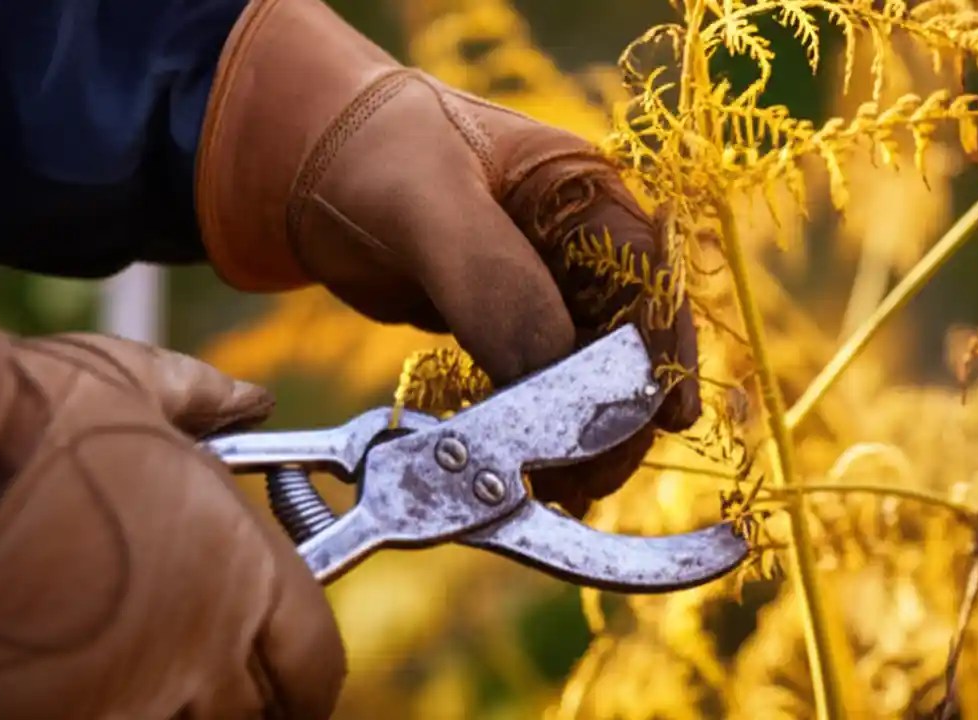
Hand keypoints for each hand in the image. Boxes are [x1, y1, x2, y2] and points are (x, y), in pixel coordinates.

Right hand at [0, 318, 343, 718]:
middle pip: (256, 715)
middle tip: (203, 673)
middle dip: (238, 700)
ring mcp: (129, 693)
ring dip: (167, 708)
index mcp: (247, 568)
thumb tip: (252, 399)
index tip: (286, 674)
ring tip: (133, 675)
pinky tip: (63, 679)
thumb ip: (208, 400)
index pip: (316, 665)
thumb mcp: (140, 383)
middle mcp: (204, 642)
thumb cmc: (36, 411)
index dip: (304, 676)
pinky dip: (92, 713)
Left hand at [196, 0, 699, 516]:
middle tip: (590, 477)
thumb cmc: (373, 158)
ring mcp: (548, 293)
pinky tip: (537, 470)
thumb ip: (491, 281)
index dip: (663, 354)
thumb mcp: (429, 202)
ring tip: (565, 489)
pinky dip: (540, 430)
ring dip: (583, 433)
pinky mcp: (510, 331)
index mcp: (586, 194)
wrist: (313, 171)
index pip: (648, 283)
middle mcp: (582, 247)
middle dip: (618, 412)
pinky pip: (542, 390)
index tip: (665, 422)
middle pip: (629, 341)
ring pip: (591, 377)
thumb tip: (546, 372)